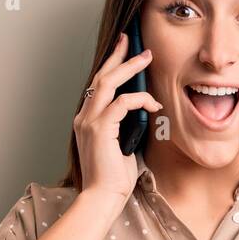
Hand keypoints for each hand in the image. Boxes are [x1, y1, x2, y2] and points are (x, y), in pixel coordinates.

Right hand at [72, 31, 162, 200]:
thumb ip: (128, 126)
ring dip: (129, 68)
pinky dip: (140, 100)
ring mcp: (89, 121)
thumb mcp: (124, 145)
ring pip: (108, 83)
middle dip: (119, 57)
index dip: (112, 65)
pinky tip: (154, 103)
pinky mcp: (99, 129)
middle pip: (101, 77)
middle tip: (135, 42)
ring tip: (147, 58)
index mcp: (88, 120)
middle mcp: (85, 117)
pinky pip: (122, 104)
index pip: (99, 86)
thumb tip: (145, 112)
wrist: (103, 197)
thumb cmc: (114, 178)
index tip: (125, 50)